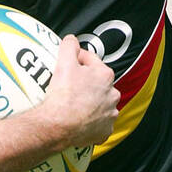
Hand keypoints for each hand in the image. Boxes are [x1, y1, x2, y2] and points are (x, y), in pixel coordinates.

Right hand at [40, 35, 119, 151]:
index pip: (91, 60)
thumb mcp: (63, 62)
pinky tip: (81, 122)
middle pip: (98, 84)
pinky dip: (92, 123)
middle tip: (70, 87)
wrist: (59, 126)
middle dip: (87, 83)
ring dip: (92, 103)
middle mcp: (112, 94)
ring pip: (101, 104)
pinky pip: (100, 125)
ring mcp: (110, 114)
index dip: (78, 60)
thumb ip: (69, 45)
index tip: (69, 64)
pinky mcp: (105, 131)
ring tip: (75, 106)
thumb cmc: (63, 95)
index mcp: (105, 75)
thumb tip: (71, 39)